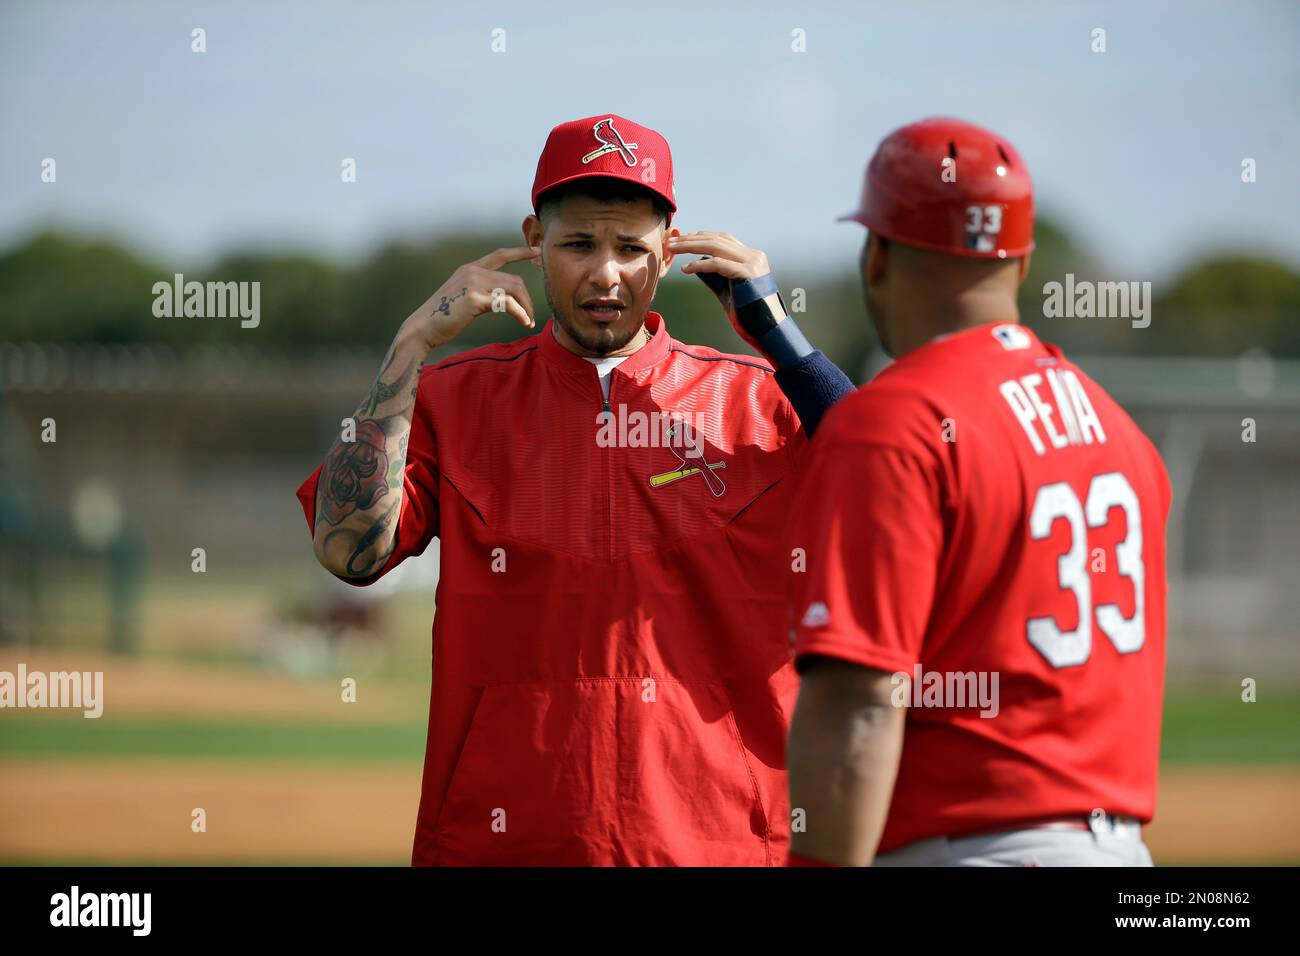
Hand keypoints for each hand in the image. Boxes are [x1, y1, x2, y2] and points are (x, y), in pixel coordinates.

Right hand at [405, 245, 540, 350]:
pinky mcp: (474, 298)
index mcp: (470, 269)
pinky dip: (520, 313)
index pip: (500, 255)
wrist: (422, 329)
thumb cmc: (442, 318)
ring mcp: (473, 283)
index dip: (520, 252)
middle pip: (514, 279)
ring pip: (514, 289)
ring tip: (528, 322)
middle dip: (527, 299)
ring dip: (526, 307)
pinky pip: (507, 303)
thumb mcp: (465, 299)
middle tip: (532, 316)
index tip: (538, 251)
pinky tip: (524, 322)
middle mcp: (472, 271)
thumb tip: (505, 300)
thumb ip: (483, 293)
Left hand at [668, 231, 784, 350]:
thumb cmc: (749, 315)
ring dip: (690, 246)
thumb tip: (696, 265)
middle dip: (691, 239)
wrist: (769, 330)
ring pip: (716, 247)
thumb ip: (715, 276)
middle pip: (717, 240)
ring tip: (672, 249)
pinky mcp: (747, 273)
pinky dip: (699, 265)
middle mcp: (753, 256)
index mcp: (751, 257)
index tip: (682, 240)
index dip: (701, 237)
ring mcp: (752, 263)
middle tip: (670, 242)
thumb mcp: (727, 290)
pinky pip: (717, 264)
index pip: (723, 239)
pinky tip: (685, 269)